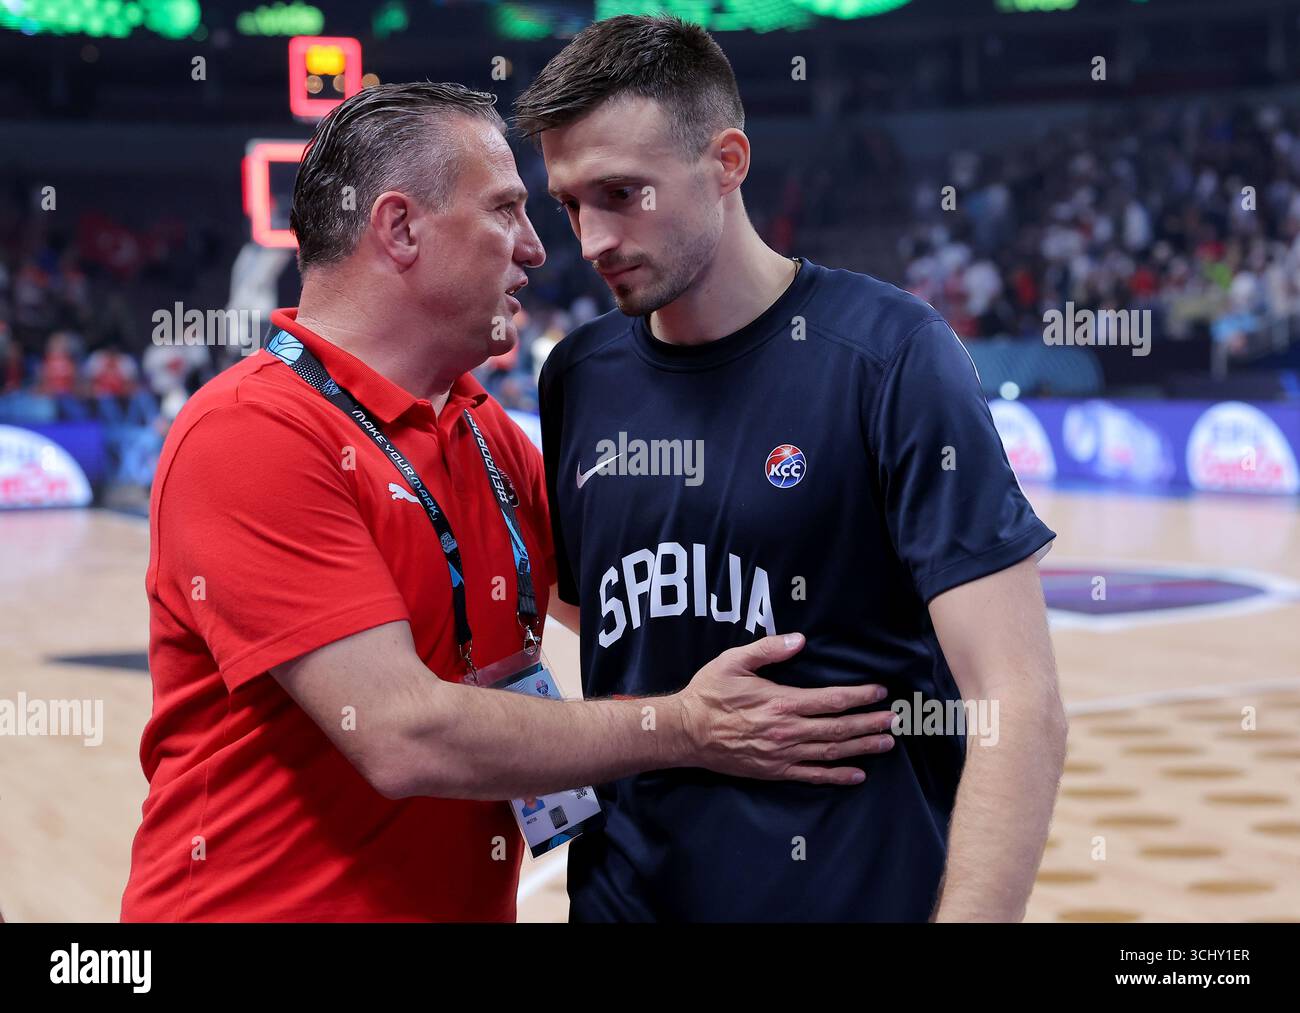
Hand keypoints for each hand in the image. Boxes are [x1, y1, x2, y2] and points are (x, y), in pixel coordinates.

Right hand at [675, 633, 894, 784]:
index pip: (831, 700)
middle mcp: (787, 731)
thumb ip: (768, 649)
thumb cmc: (708, 693)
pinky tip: (857, 774)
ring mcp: (782, 754)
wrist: (685, 732)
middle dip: (870, 723)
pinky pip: (812, 776)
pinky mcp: (775, 771)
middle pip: (839, 728)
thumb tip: (799, 640)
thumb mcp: (733, 661)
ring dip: (862, 747)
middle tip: (896, 720)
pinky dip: (837, 776)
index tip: (880, 692)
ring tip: (886, 743)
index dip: (859, 696)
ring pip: (831, 752)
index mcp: (781, 702)